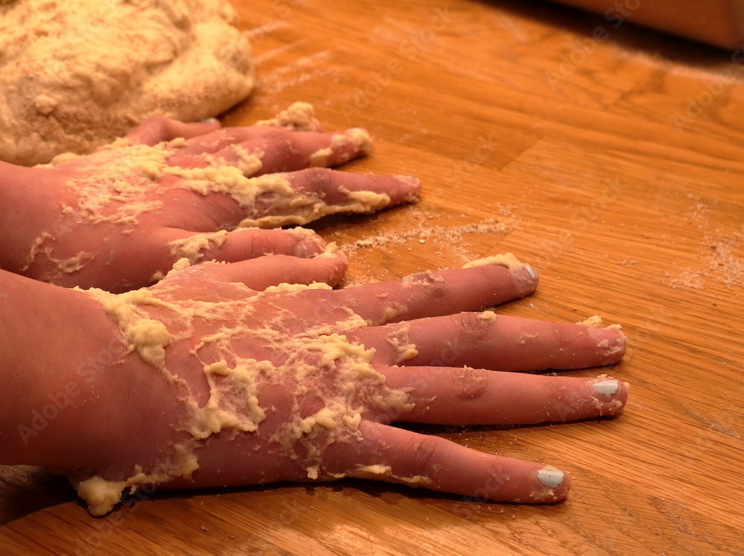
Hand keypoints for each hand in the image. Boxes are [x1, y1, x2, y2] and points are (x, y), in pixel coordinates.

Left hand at [12, 105, 418, 290]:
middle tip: (364, 142)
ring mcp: (163, 161)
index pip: (308, 190)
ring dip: (275, 129)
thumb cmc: (96, 264)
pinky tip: (199, 126)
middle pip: (278, 152)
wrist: (10, 228)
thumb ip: (253, 262)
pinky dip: (193, 131)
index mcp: (221, 203)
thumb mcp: (181, 273)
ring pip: (234, 137)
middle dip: (326, 149)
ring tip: (306, 117)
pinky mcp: (124, 160)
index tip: (408, 187)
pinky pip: (170, 136)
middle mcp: (200, 172)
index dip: (361, 190)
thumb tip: (326, 257)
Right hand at [72, 254, 626, 515]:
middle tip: (615, 340)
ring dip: (551, 395)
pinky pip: (436, 464)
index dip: (486, 285)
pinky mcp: (343, 447)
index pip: (430, 291)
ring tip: (611, 396)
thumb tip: (330, 257)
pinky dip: (498, 476)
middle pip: (478, 340)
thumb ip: (282, 263)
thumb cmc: (166, 326)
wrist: (127, 372)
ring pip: (477, 393)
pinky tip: (551, 485)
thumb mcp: (225, 276)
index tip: (531, 278)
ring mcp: (360, 394)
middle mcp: (364, 343)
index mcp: (335, 305)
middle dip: (552, 340)